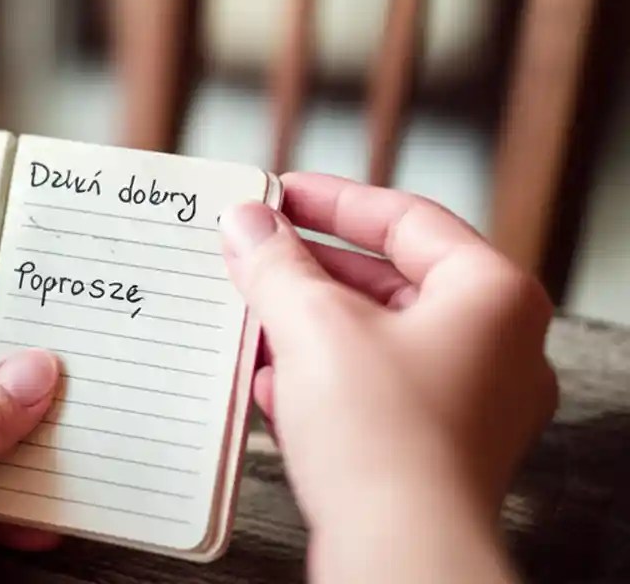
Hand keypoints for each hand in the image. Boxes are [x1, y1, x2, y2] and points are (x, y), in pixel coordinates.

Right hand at [219, 173, 555, 582]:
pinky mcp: (435, 451)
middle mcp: (495, 347)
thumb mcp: (313, 325)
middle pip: (388, 280)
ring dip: (306, 326)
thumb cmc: (386, 444)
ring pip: (375, 340)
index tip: (280, 195)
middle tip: (253, 253)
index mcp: (492, 296)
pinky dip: (320, 379)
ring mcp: (469, 404)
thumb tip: (247, 224)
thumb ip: (275, 263)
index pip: (407, 218)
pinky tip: (270, 383)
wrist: (398, 552)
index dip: (333, 200)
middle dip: (308, 271)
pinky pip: (372, 392)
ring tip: (250, 315)